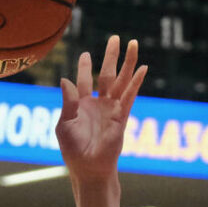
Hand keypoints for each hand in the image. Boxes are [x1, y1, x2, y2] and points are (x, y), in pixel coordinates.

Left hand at [56, 34, 146, 180]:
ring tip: (133, 43)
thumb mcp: (65, 124)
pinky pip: (130, 95)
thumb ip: (68, 101)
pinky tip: (142, 68)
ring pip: (121, 81)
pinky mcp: (121, 116)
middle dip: (111, 57)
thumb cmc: (73, 150)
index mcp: (81, 105)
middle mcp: (98, 104)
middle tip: (115, 38)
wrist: (89, 169)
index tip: (86, 54)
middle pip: (107, 75)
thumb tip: (65, 79)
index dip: (85, 67)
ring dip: (128, 62)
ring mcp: (111, 109)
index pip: (84, 81)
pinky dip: (136, 82)